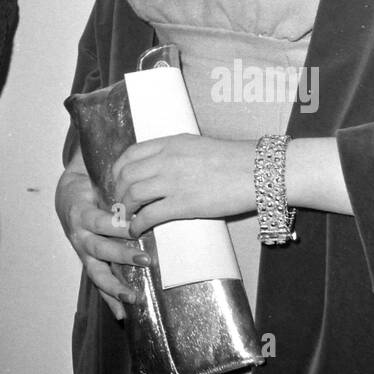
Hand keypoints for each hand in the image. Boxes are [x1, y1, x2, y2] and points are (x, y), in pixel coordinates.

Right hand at [55, 167, 146, 321]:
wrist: (69, 195)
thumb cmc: (90, 182)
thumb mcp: (95, 172)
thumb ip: (109, 167)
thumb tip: (116, 143)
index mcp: (80, 211)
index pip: (99, 220)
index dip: (115, 225)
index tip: (134, 227)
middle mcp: (79, 235)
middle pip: (100, 248)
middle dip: (122, 254)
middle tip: (147, 257)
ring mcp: (84, 252)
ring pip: (98, 271)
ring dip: (116, 285)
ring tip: (135, 296)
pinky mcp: (90, 263)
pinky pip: (99, 283)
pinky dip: (110, 300)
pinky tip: (122, 315)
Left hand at [110, 134, 255, 236]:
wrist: (256, 171)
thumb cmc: (233, 159)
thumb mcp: (197, 145)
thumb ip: (176, 152)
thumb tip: (163, 164)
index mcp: (170, 143)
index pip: (130, 153)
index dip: (118, 169)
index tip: (118, 180)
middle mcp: (166, 160)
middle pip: (126, 175)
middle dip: (117, 191)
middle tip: (119, 202)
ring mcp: (173, 182)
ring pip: (133, 195)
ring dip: (125, 209)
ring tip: (127, 217)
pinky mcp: (183, 205)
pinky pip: (149, 215)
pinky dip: (137, 224)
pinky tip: (137, 230)